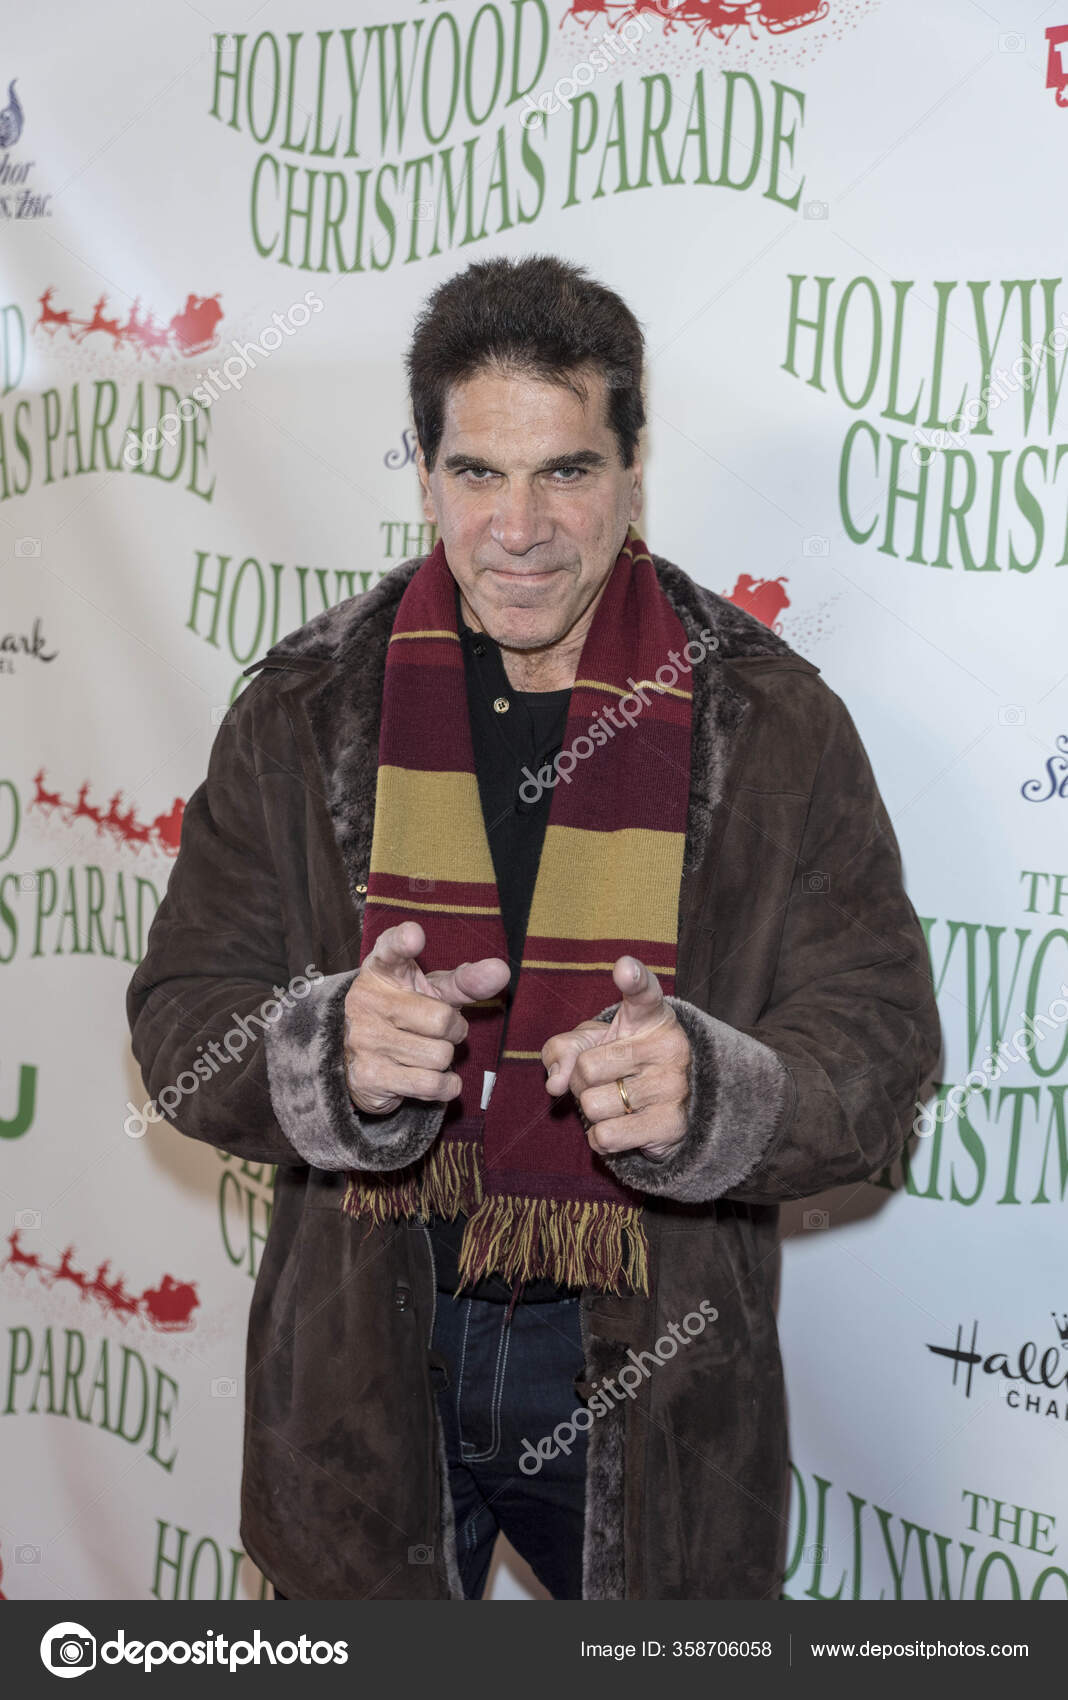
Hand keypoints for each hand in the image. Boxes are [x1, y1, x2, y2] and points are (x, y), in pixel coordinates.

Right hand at [343, 920, 509, 1114]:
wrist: (360, 1059)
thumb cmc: (407, 1014)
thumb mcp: (432, 991)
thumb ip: (466, 981)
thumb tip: (502, 971)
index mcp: (383, 970)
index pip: (391, 950)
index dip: (404, 942)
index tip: (415, 935)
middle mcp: (368, 1001)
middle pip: (442, 1020)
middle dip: (453, 1030)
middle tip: (438, 1031)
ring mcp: (364, 1039)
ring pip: (439, 1056)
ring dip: (445, 1059)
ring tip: (427, 1052)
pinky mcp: (369, 1077)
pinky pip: (430, 1085)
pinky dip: (445, 1086)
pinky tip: (436, 1078)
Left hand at [541, 956, 690, 1158]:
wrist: (664, 1109)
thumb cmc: (618, 1064)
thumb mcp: (588, 1044)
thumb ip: (562, 1049)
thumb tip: (554, 1084)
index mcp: (649, 1016)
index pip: (643, 992)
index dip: (633, 979)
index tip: (624, 969)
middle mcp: (668, 1046)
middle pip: (587, 1068)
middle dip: (580, 1082)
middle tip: (604, 1080)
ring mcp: (673, 1086)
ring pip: (593, 1105)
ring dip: (591, 1111)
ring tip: (614, 1102)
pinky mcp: (671, 1124)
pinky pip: (606, 1137)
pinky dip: (600, 1138)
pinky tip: (620, 1126)